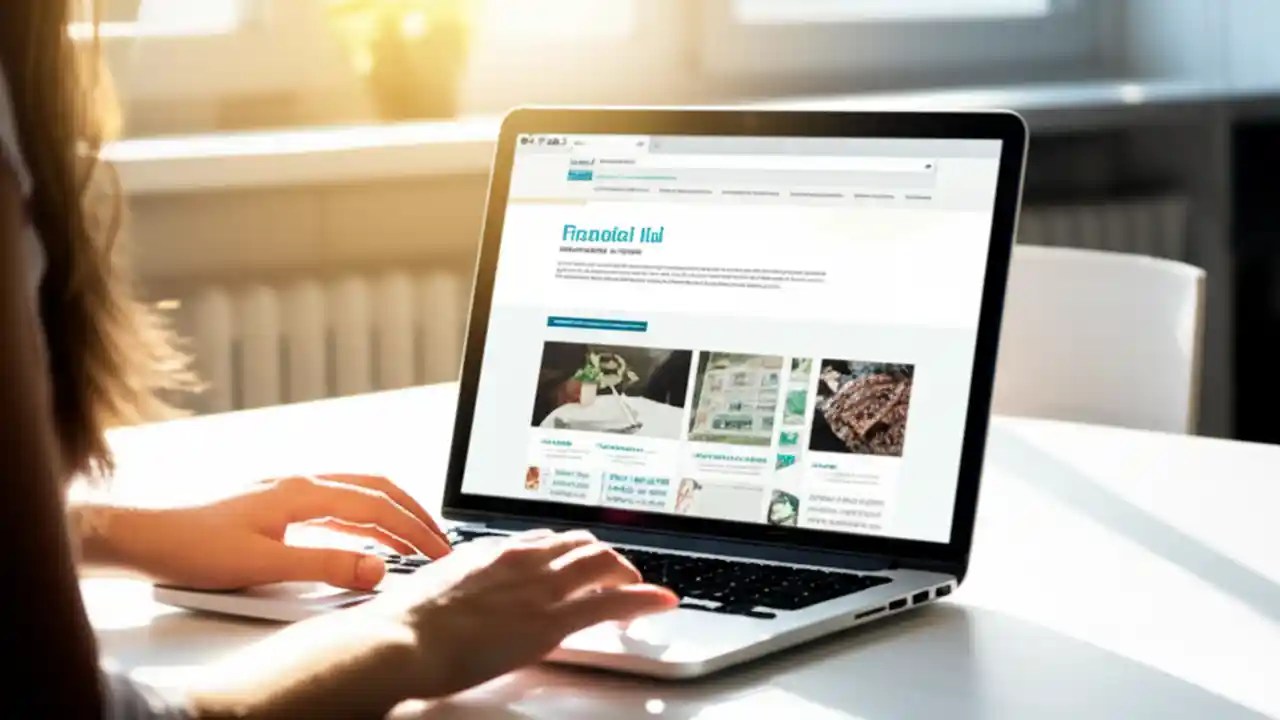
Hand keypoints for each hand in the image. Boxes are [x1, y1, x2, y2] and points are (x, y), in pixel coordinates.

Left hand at [77, 474, 450, 590]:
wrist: (145, 535)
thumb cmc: (195, 546)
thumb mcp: (265, 564)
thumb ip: (325, 566)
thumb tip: (377, 567)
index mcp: (302, 492)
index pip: (376, 507)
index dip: (412, 529)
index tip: (438, 551)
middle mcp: (299, 483)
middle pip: (374, 489)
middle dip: (411, 513)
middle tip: (438, 540)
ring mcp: (287, 490)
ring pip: (356, 492)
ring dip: (389, 512)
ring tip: (411, 538)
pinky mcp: (275, 503)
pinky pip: (335, 501)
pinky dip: (363, 515)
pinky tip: (362, 533)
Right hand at [374, 529, 678, 696]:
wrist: (401, 640)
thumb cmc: (407, 622)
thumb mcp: (438, 587)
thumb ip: (465, 581)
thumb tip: (468, 587)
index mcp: (495, 551)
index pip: (547, 539)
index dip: (569, 552)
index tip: (578, 562)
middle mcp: (523, 558)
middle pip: (581, 544)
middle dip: (604, 559)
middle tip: (616, 576)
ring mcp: (540, 587)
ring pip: (603, 563)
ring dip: (627, 574)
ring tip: (640, 590)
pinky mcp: (552, 620)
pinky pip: (612, 602)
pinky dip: (645, 598)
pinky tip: (661, 602)